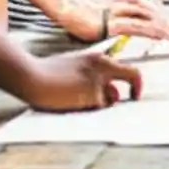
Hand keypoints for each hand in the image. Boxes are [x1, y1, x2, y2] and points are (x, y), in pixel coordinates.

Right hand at [19, 52, 143, 111]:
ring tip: (75, 100)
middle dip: (135, 89)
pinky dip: (87, 110)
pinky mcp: (92, 95)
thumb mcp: (74, 64)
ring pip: (110, 99)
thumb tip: (107, 91)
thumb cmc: (46, 73)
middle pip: (133, 76)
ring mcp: (98, 81)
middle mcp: (103, 66)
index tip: (133, 92)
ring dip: (99, 104)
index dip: (135, 81)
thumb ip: (91, 74)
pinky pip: (96, 109)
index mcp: (98, 58)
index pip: (127, 68)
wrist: (32, 77)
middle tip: (134, 99)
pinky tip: (69, 104)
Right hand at [57, 0, 168, 53]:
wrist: (67, 6)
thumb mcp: (110, 19)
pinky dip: (157, 33)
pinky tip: (167, 39)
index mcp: (133, 3)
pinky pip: (142, 28)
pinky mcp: (117, 21)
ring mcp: (126, 12)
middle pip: (162, 20)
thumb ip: (126, 24)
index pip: (158, 18)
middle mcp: (133, 5)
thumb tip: (142, 33)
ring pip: (157, 23)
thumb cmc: (86, 13)